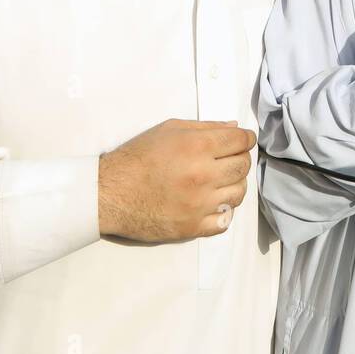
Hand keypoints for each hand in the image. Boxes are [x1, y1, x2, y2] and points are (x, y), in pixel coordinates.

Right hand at [98, 119, 255, 241]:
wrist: (109, 193)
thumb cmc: (137, 158)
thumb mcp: (169, 130)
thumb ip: (206, 126)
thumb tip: (235, 128)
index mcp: (197, 147)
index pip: (241, 141)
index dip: (245, 139)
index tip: (242, 141)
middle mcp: (203, 175)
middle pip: (243, 166)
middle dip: (240, 159)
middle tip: (228, 159)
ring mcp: (199, 204)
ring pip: (239, 194)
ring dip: (233, 185)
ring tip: (219, 181)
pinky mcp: (193, 227)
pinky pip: (224, 222)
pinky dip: (223, 212)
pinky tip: (213, 204)